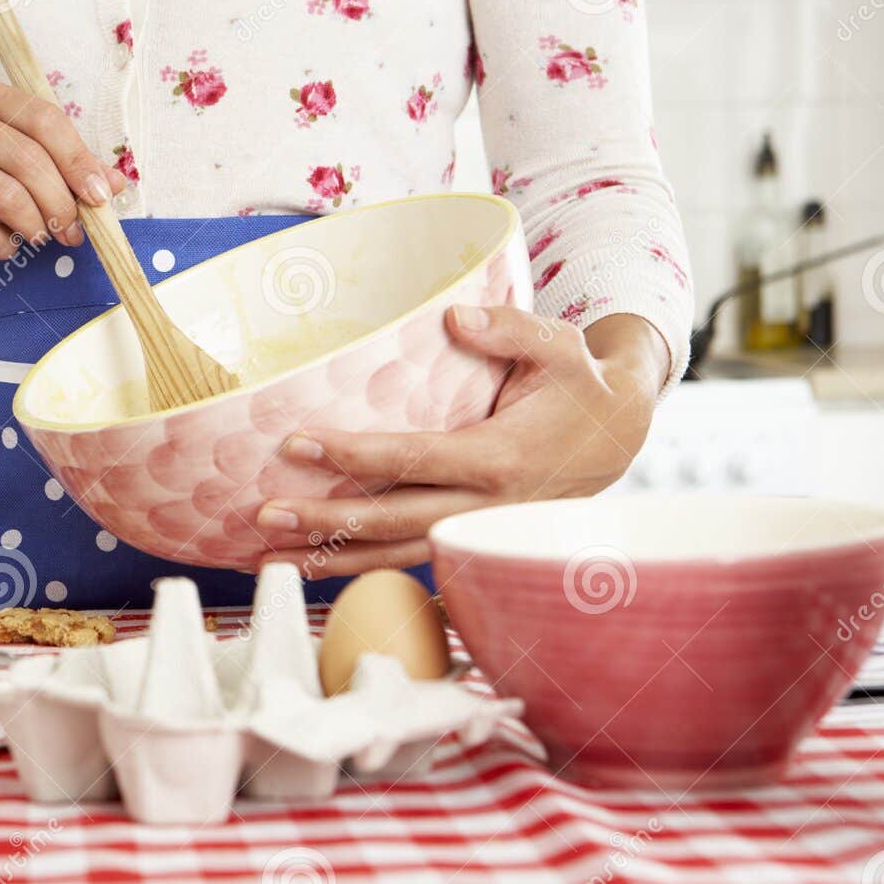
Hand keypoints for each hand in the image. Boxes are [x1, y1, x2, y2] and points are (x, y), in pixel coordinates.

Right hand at [0, 81, 126, 301]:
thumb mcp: (21, 167)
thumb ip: (68, 169)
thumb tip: (116, 184)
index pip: (46, 120)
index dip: (79, 161)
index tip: (101, 198)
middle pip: (30, 161)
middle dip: (62, 205)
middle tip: (74, 233)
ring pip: (7, 196)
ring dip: (35, 226)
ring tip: (41, 238)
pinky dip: (3, 246)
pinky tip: (3, 245)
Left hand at [257, 307, 671, 578]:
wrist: (621, 434)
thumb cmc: (579, 383)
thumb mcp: (558, 344)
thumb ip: (507, 328)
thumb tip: (453, 318)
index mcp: (500, 457)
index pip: (412, 459)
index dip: (352, 455)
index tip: (295, 444)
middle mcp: (485, 505)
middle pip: (393, 520)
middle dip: (326, 522)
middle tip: (263, 515)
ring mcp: (478, 529)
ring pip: (397, 553)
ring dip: (334, 559)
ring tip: (271, 559)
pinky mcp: (472, 537)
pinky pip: (411, 557)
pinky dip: (363, 565)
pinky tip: (316, 564)